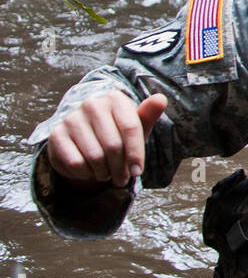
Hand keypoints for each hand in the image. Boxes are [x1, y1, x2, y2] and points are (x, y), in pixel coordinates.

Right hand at [46, 92, 167, 187]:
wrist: (83, 140)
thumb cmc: (117, 133)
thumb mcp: (136, 126)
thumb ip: (148, 115)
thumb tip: (160, 99)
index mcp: (115, 99)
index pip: (131, 128)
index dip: (136, 154)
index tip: (138, 172)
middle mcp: (92, 104)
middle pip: (113, 146)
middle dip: (120, 168)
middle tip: (122, 178)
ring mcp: (72, 118)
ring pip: (95, 157)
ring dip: (104, 173)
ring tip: (107, 173)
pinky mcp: (56, 134)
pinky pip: (76, 163)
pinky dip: (86, 173)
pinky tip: (89, 170)